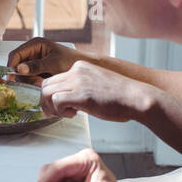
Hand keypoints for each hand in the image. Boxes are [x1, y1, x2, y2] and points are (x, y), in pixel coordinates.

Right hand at [5, 36, 81, 79]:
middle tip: (32, 81)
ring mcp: (34, 61)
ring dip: (28, 80)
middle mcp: (33, 52)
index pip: (15, 54)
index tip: (12, 78)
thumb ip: (36, 66)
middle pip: (17, 64)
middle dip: (22, 75)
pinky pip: (28, 77)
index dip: (11, 66)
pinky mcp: (37, 70)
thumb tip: (20, 69)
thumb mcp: (54, 64)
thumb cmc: (72, 62)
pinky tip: (41, 83)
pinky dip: (32, 82)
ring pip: (21, 73)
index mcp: (35, 44)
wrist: (84, 68)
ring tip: (40, 82)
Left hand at [36, 60, 156, 122]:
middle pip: (45, 85)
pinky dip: (60, 111)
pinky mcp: (81, 94)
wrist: (136, 98)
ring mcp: (78, 81)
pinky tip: (73, 114)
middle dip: (45, 102)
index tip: (54, 105)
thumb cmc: (120, 97)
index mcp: (80, 67)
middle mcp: (77, 71)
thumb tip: (68, 100)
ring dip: (52, 107)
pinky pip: (57, 101)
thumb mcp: (96, 85)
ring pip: (47, 92)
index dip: (50, 94)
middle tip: (52, 113)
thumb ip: (81, 88)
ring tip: (65, 114)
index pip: (54, 78)